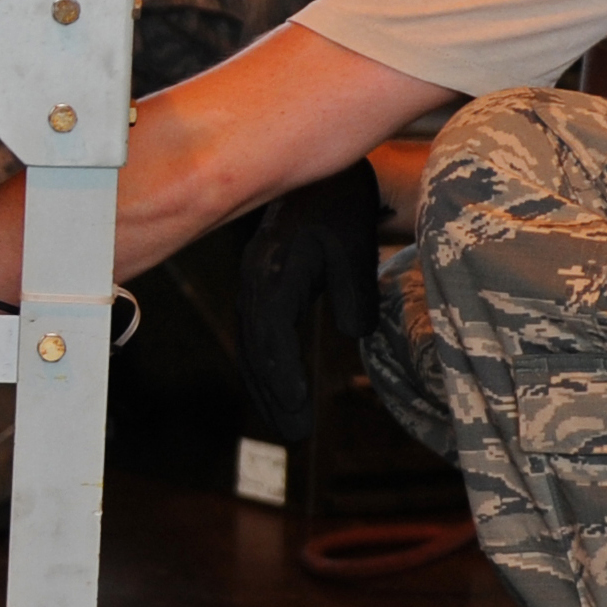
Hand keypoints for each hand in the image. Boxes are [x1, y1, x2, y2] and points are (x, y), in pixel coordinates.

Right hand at [236, 161, 379, 448]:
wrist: (318, 171)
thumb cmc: (339, 205)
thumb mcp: (354, 248)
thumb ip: (354, 293)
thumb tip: (353, 334)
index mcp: (273, 275)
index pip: (271, 338)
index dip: (283, 378)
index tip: (299, 412)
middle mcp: (254, 282)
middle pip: (254, 351)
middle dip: (272, 395)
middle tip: (295, 436)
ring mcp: (252, 284)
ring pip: (252, 345)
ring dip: (266, 386)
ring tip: (288, 423)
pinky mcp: (260, 285)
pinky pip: (257, 333)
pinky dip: (267, 364)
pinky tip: (281, 386)